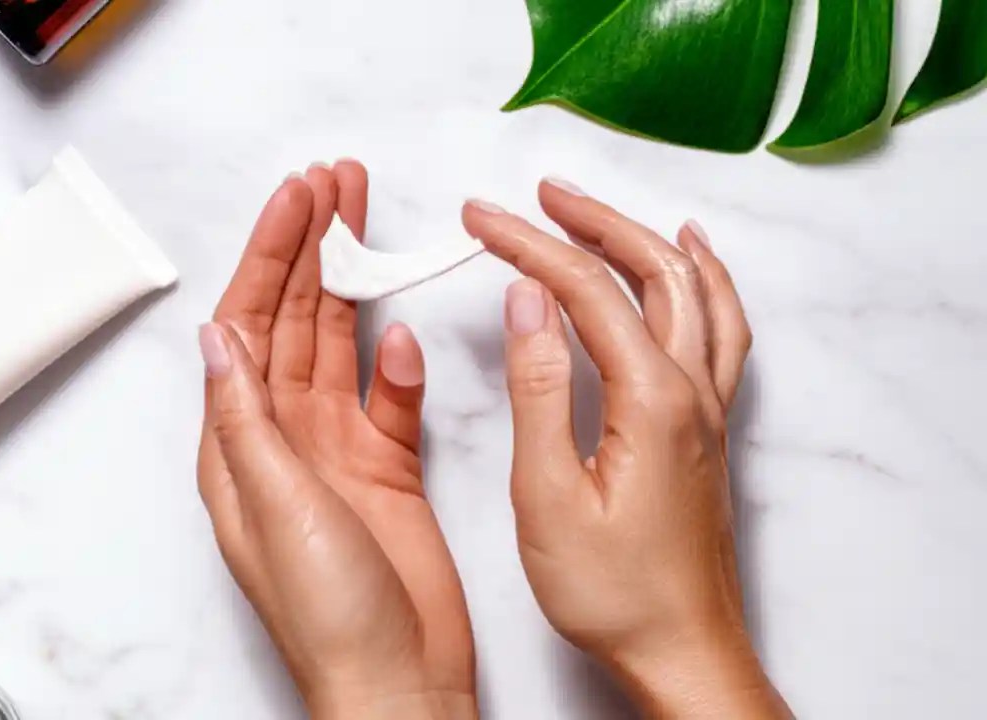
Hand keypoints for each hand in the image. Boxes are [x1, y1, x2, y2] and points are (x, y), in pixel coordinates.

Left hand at [197, 161, 476, 719]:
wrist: (399, 677)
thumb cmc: (329, 613)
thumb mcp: (275, 504)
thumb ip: (248, 417)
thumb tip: (216, 336)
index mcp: (239, 445)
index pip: (247, 327)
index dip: (268, 257)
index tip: (296, 200)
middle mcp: (283, 438)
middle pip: (293, 321)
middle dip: (310, 248)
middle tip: (335, 183)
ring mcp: (337, 450)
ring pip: (339, 344)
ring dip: (350, 281)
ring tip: (363, 215)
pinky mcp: (389, 466)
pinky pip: (391, 397)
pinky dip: (397, 363)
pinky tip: (401, 327)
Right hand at [462, 179, 788, 718]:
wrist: (681, 651)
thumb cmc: (612, 591)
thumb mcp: (548, 494)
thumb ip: (538, 388)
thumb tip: (526, 299)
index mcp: (650, 400)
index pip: (584, 290)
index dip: (527, 244)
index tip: (479, 217)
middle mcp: (691, 390)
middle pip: (650, 270)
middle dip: (591, 221)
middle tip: (536, 195)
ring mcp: (709, 408)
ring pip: (693, 289)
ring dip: (644, 238)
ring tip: (597, 209)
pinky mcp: (709, 429)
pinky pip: (720, 327)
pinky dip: (704, 279)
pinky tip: (692, 261)